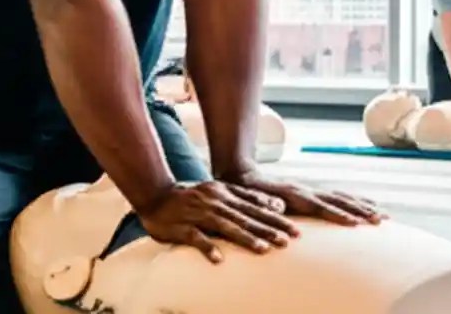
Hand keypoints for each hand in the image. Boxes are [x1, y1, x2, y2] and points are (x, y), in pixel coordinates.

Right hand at [136, 181, 298, 261]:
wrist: (156, 194)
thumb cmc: (192, 196)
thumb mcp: (220, 190)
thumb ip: (245, 196)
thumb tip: (273, 203)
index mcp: (226, 194)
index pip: (256, 208)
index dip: (276, 219)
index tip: (294, 230)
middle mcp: (216, 203)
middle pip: (246, 218)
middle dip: (268, 230)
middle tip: (287, 241)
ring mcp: (199, 214)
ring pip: (226, 227)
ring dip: (245, 238)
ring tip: (263, 249)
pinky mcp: (182, 227)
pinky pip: (196, 239)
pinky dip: (207, 248)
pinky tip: (219, 259)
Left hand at [238, 171, 386, 225]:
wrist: (246, 177)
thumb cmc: (249, 193)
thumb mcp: (253, 198)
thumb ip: (265, 203)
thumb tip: (276, 208)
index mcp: (296, 194)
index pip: (322, 206)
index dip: (339, 215)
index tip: (356, 223)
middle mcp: (309, 191)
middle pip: (340, 200)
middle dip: (362, 210)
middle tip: (380, 220)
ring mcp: (313, 191)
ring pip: (344, 198)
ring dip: (364, 207)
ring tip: (383, 216)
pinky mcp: (314, 194)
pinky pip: (340, 197)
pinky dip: (357, 202)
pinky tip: (369, 207)